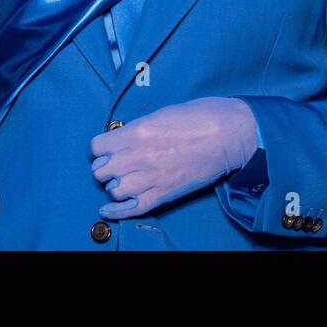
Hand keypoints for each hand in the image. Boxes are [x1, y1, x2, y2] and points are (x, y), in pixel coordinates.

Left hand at [88, 97, 258, 219]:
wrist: (229, 134)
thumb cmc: (200, 117)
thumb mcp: (161, 114)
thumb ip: (137, 129)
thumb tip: (123, 139)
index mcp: (137, 132)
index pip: (97, 147)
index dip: (99, 149)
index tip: (106, 149)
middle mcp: (139, 156)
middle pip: (101, 171)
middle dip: (105, 167)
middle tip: (115, 164)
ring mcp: (152, 177)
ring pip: (114, 190)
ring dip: (115, 185)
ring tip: (124, 180)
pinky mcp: (164, 194)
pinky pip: (131, 209)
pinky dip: (116, 212)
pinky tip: (108, 209)